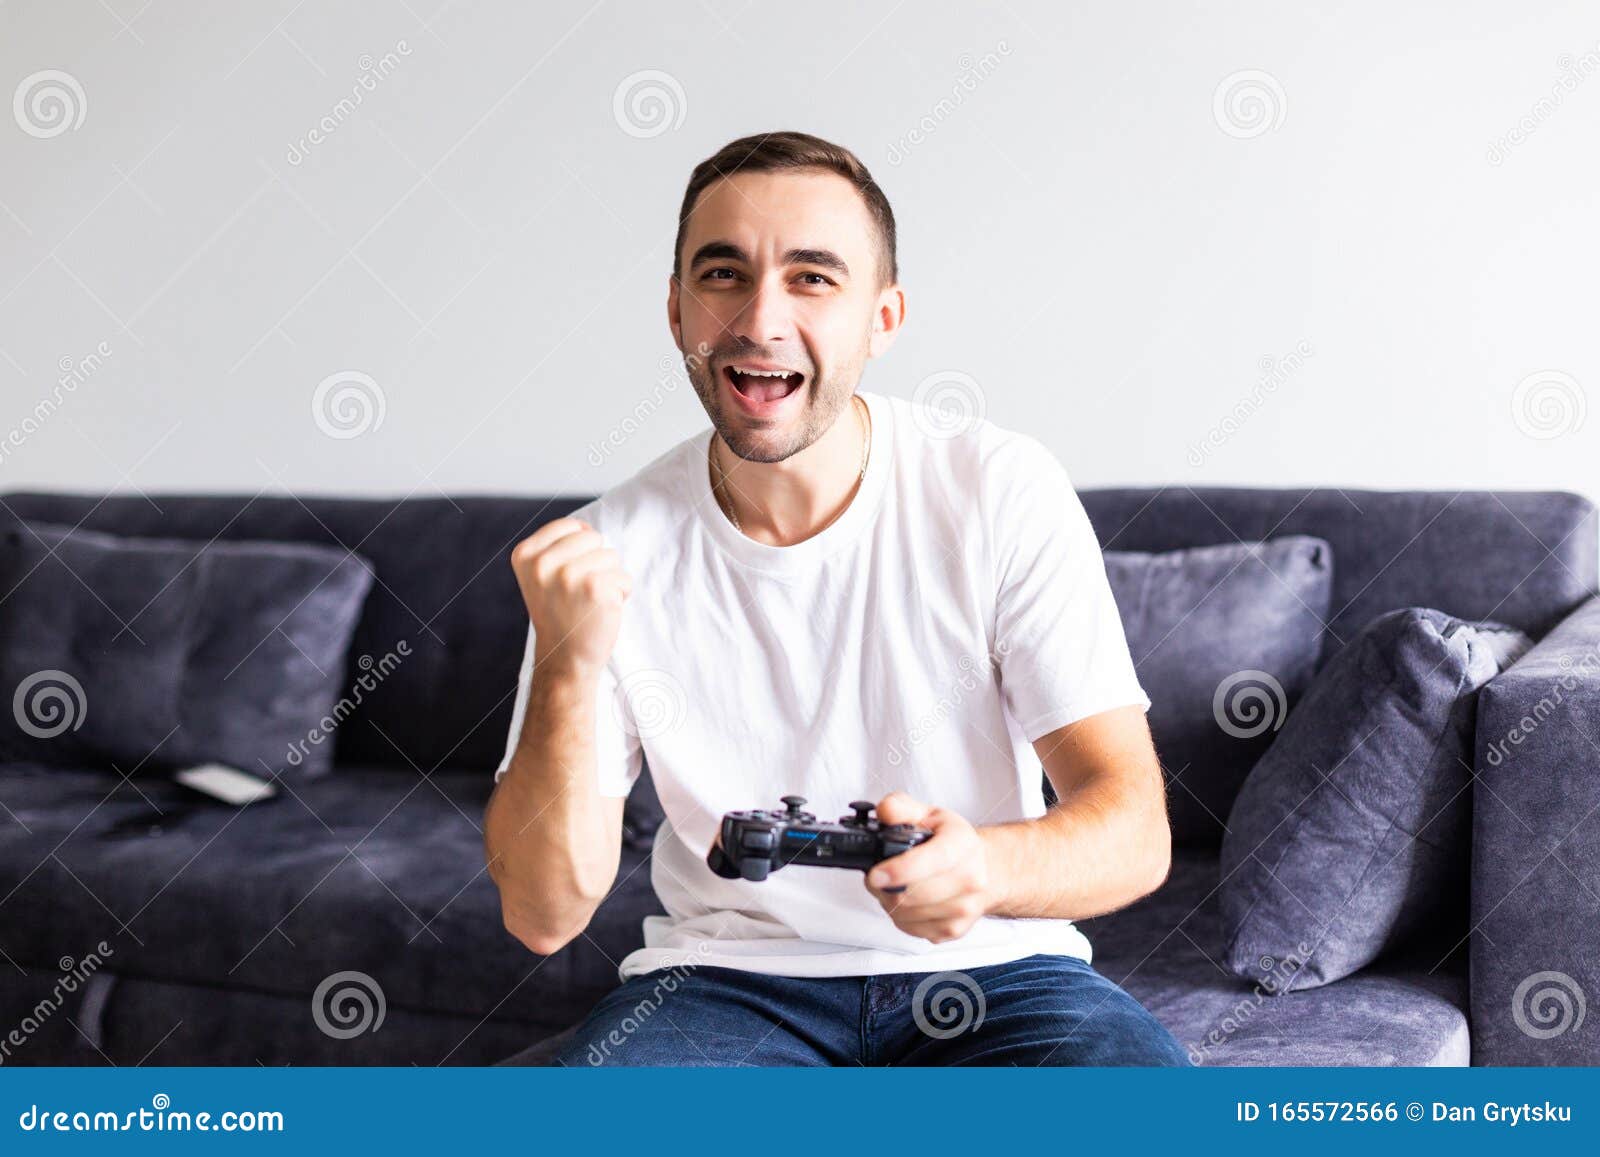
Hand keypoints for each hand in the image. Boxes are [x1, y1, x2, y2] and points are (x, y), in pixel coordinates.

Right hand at [509, 517, 631, 678]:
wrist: (565, 658)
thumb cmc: (560, 612)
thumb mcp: (542, 575)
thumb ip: (557, 547)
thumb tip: (588, 527)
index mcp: (525, 554)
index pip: (571, 526)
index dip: (581, 549)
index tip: (568, 577)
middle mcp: (542, 563)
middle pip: (593, 537)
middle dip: (595, 562)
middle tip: (580, 593)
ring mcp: (568, 575)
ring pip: (611, 555)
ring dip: (609, 578)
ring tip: (590, 602)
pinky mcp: (596, 588)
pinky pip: (624, 577)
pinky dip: (621, 593)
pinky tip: (602, 611)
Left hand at [864, 792, 991, 943]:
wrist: (985, 869)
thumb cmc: (954, 842)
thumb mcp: (928, 813)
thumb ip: (900, 807)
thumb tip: (884, 812)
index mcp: (963, 844)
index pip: (932, 861)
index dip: (899, 871)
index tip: (875, 874)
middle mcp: (970, 879)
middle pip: (914, 895)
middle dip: (885, 887)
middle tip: (878, 875)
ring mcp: (964, 908)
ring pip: (908, 915)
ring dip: (890, 902)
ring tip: (894, 885)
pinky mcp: (954, 930)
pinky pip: (912, 929)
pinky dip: (901, 917)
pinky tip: (907, 901)